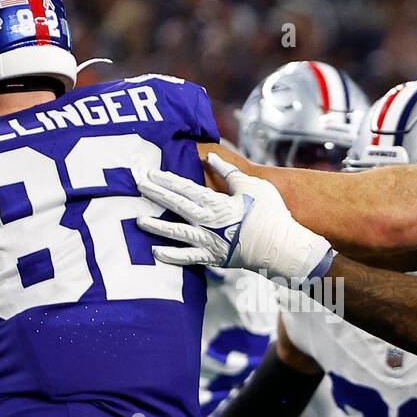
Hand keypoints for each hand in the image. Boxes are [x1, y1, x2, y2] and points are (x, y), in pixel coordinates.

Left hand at [136, 154, 335, 282]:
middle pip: (175, 206)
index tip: (149, 172)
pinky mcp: (212, 258)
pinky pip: (187, 259)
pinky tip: (155, 252)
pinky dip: (171, 256)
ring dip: (156, 226)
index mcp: (215, 203)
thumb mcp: (252, 186)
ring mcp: (208, 242)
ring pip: (176, 233)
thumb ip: (228, 173)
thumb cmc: (270, 213)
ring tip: (138, 221)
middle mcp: (207, 223)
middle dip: (155, 195)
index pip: (185, 188)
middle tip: (136, 186)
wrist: (280, 247)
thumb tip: (210, 157)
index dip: (166, 180)